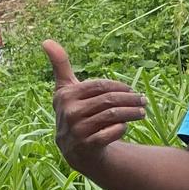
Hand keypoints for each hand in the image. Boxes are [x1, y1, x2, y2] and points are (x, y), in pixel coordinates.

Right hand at [43, 39, 146, 172]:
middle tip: (143, 100)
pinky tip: (125, 126)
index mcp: (65, 95)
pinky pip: (111, 133)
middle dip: (130, 99)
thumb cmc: (74, 113)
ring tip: (142, 112)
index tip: (131, 90)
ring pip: (113, 116)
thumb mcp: (65, 90)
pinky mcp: (86, 146)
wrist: (74, 150)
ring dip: (132, 113)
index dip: (119, 87)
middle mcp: (69, 112)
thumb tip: (45, 40)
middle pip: (108, 100)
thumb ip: (59, 65)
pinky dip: (121, 128)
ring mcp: (77, 130)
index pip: (100, 85)